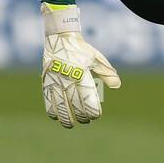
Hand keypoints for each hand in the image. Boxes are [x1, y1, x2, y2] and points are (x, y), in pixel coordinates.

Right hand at [41, 3, 120, 128]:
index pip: (87, 97)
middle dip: (81, 115)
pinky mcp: (46, 80)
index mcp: (81, 72)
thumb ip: (106, 73)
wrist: (59, 37)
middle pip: (74, 103)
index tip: (96, 116)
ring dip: (65, 116)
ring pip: (60, 103)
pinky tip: (56, 117)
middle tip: (86, 121)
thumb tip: (117, 86)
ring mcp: (55, 79)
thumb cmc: (81, 50)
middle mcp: (67, 77)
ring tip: (70, 125)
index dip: (92, 109)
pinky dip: (51, 109)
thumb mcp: (96, 59)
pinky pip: (47, 98)